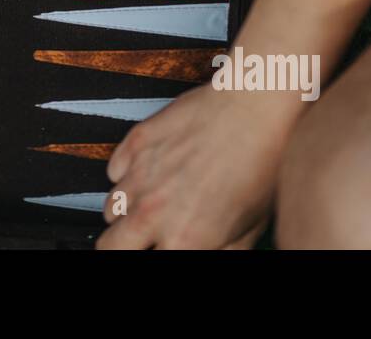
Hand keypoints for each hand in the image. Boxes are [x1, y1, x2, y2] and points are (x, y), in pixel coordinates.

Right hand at [97, 85, 300, 248]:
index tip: (164, 246)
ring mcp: (140, 174)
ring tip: (157, 202)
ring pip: (110, 209)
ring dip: (128, 212)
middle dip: (126, 246)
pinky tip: (154, 171)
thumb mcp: (251, 226)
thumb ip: (222, 252)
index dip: (156, 254)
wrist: (256, 107)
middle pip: (109, 246)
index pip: (142, 263)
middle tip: (144, 239)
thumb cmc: (262, 164)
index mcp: (183, 240)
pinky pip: (114, 171)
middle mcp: (153, 211)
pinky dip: (127, 176)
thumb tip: (207, 253)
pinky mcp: (136, 142)